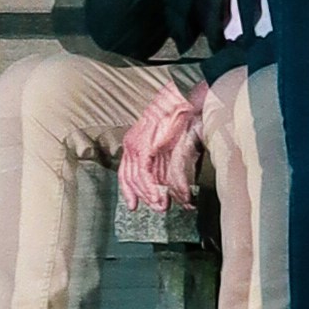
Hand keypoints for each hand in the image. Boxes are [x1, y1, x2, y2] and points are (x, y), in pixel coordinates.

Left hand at [117, 83, 207, 217]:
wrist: (181, 100)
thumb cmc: (179, 118)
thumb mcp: (174, 144)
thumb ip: (172, 165)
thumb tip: (176, 187)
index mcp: (136, 143)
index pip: (127, 172)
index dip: (130, 190)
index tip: (134, 204)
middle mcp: (131, 145)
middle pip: (128, 178)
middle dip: (143, 196)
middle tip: (158, 208)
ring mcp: (134, 145)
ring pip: (136, 179)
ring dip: (150, 195)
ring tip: (162, 205)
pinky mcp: (142, 146)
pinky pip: (142, 173)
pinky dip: (150, 188)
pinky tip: (158, 196)